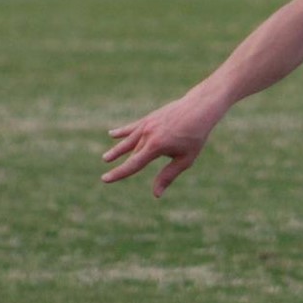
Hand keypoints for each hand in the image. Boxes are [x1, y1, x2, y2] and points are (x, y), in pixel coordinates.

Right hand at [101, 94, 223, 196]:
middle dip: (119, 165)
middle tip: (105, 177)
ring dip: (117, 150)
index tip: (105, 179)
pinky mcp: (149, 118)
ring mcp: (147, 125)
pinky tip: (112, 134)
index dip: (118, 173)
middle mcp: (147, 135)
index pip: (133, 164)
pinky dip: (122, 132)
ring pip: (128, 140)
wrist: (198, 108)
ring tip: (106, 158)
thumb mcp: (185, 159)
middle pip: (131, 154)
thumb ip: (168, 176)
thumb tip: (156, 195)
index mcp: (155, 146)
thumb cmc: (195, 136)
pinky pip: (133, 127)